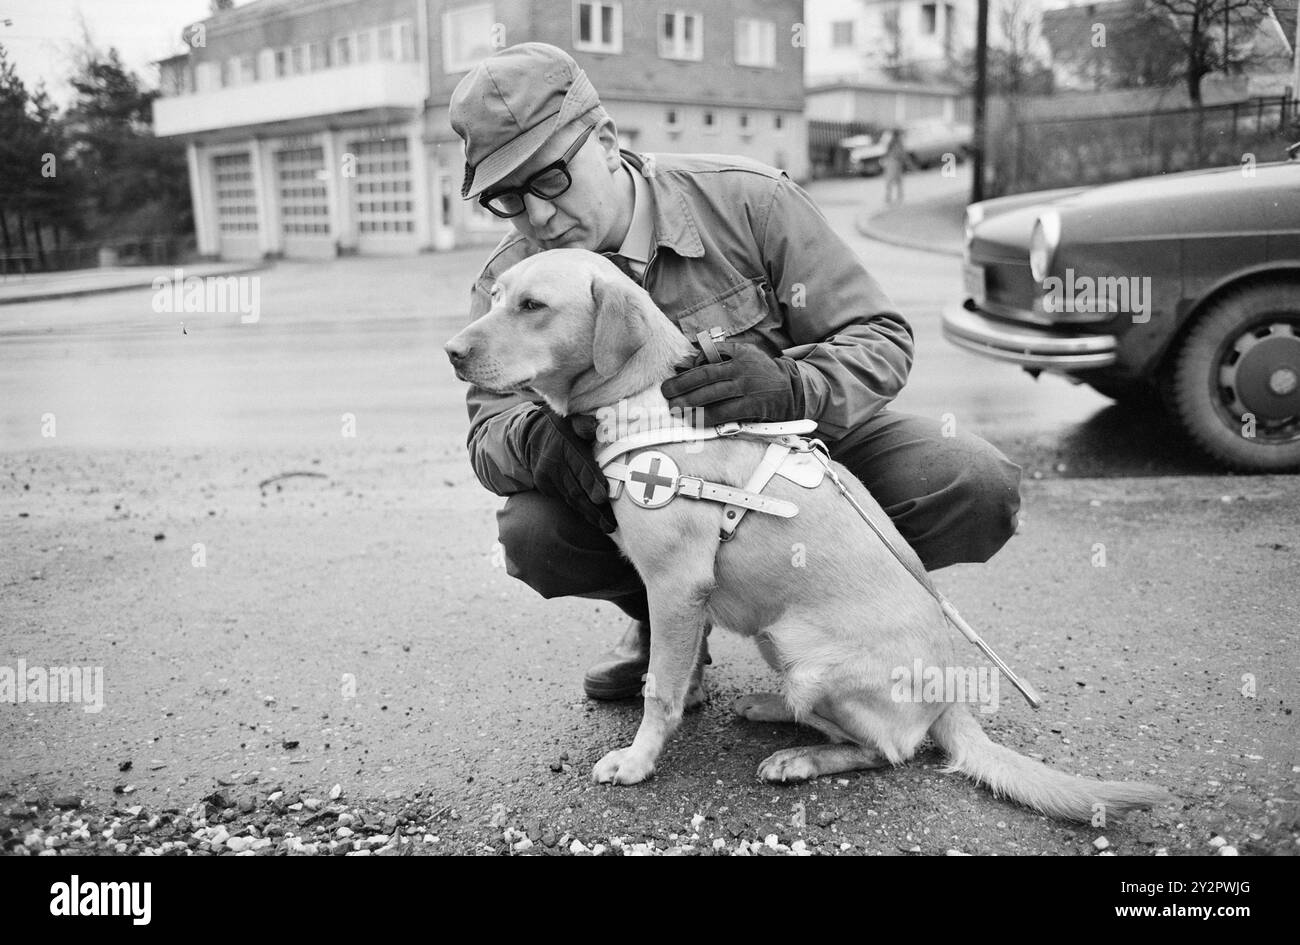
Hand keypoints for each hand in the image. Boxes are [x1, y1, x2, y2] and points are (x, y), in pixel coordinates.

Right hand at [521, 406, 617, 533]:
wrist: (531, 435)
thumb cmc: (562, 427)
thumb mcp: (571, 419)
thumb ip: (583, 424)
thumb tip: (591, 428)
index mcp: (564, 444)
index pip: (580, 466)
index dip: (591, 483)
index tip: (603, 498)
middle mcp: (553, 463)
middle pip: (576, 489)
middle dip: (595, 509)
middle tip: (611, 524)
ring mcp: (547, 477)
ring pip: (571, 499)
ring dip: (589, 514)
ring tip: (606, 526)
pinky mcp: (544, 486)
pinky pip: (565, 499)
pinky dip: (580, 509)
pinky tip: (593, 518)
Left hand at [660, 342, 805, 424]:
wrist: (791, 388)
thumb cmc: (760, 372)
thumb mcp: (744, 354)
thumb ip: (719, 355)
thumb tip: (688, 363)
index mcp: (738, 352)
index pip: (708, 357)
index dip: (689, 368)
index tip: (674, 376)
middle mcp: (741, 368)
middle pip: (705, 376)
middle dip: (681, 385)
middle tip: (666, 393)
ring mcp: (747, 387)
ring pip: (713, 394)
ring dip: (690, 403)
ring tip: (675, 408)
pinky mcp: (752, 405)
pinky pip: (725, 412)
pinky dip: (708, 417)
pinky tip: (695, 420)